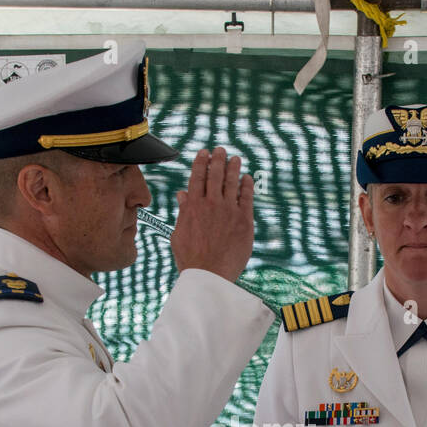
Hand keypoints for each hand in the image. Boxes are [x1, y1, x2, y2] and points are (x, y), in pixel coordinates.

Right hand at [170, 147, 254, 282]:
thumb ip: (183, 212)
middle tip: (221, 151)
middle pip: (215, 174)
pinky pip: (247, 197)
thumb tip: (182, 194)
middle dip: (218, 159)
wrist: (209, 275)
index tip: (204, 152)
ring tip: (235, 159)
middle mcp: (211, 204)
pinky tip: (247, 178)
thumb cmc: (191, 259)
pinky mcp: (244, 220)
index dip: (201, 162)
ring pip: (232, 182)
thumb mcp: (179, 234)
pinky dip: (247, 185)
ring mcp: (228, 211)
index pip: (197, 177)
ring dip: (233, 167)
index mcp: (192, 206)